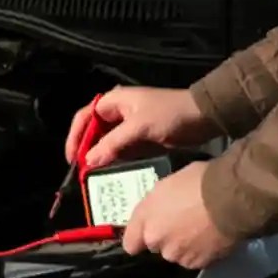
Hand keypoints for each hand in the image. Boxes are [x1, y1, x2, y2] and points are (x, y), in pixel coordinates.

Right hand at [64, 87, 217, 167]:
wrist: (204, 117)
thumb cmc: (170, 114)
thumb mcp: (138, 127)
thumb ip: (112, 144)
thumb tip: (88, 161)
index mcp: (114, 101)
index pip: (84, 117)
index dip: (75, 137)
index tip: (73, 158)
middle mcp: (118, 112)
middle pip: (93, 132)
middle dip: (87, 150)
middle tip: (83, 170)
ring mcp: (130, 126)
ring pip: (107, 143)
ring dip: (101, 157)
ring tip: (94, 175)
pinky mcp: (141, 138)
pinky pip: (122, 151)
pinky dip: (115, 161)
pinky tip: (112, 173)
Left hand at [122, 162, 236, 268]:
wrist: (230, 198)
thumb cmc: (199, 182)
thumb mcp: (166, 185)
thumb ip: (155, 205)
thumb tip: (158, 212)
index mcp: (145, 220)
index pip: (131, 243)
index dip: (139, 238)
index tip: (147, 233)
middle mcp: (157, 241)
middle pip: (156, 246)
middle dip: (166, 237)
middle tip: (183, 222)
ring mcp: (178, 255)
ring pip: (177, 254)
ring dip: (185, 246)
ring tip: (201, 229)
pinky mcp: (199, 263)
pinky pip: (196, 259)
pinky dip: (202, 252)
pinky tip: (212, 237)